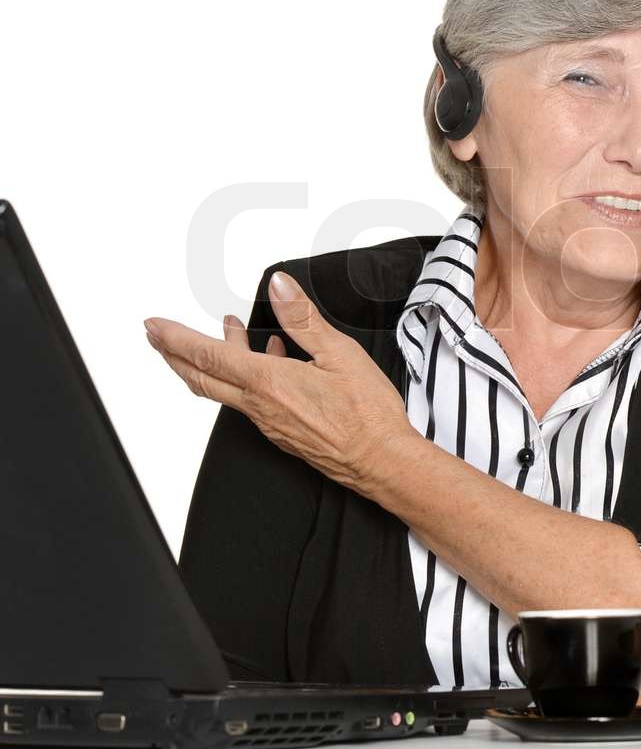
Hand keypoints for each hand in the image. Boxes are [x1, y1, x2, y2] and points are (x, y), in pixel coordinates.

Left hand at [144, 270, 410, 489]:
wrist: (380, 460)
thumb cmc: (367, 414)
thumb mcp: (340, 354)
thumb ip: (303, 319)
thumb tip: (279, 288)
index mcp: (268, 382)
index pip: (207, 355)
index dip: (175, 338)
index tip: (153, 326)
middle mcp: (259, 406)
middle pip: (201, 379)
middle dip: (173, 355)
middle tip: (157, 337)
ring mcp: (268, 422)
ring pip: (224, 390)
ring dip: (212, 363)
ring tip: (224, 338)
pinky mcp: (281, 433)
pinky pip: (248, 401)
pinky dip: (243, 378)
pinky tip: (269, 362)